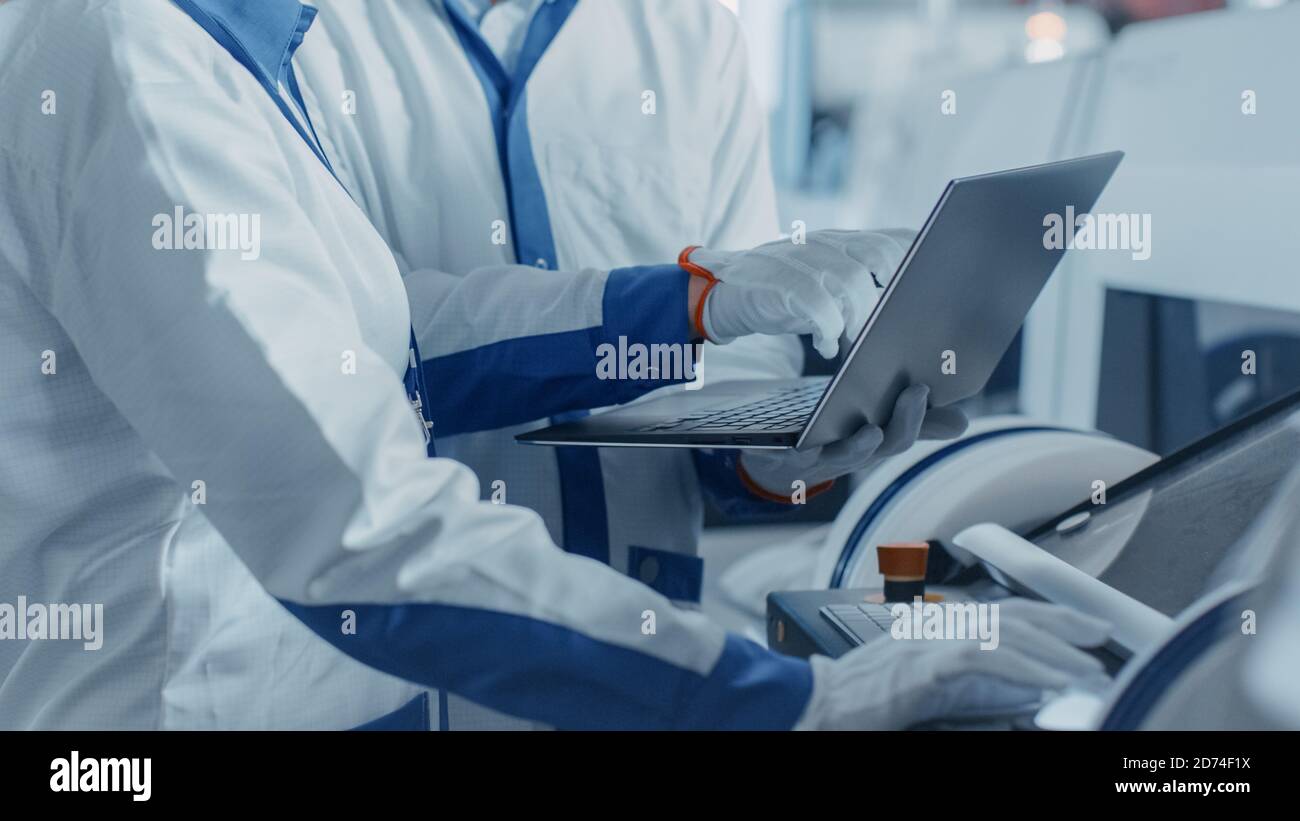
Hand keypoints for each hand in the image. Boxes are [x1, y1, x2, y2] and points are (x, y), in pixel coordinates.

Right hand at [682, 228, 914, 358]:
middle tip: (893, 324)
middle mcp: (825, 244)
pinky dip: (827, 327)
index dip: (917, 254)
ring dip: (860, 317)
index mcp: (842, 242)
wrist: (723, 292)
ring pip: (850, 281)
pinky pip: (815, 302)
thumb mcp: (823, 281)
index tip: (936, 278)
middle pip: (879, 255)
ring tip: (856, 340)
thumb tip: (901, 312)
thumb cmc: (783, 294)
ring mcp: (801, 258)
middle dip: (894, 290)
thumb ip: (857, 284)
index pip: (891, 238)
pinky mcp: (777, 281)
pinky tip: (825, 344)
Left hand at [740, 384, 967, 499]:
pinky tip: (792, 433)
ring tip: (871, 429)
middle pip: (880, 447)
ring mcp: (815, 460)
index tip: (928, 386)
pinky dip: (788, 446)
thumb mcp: (872, 427)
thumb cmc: (831, 439)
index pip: (900, 437)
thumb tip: (962, 424)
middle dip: (902, 423)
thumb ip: (914, 424)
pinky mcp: (781, 458)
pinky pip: (785, 454)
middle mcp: (847, 458)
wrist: (775, 467)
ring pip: (840, 457)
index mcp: (870, 446)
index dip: (918, 417)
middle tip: (916, 391)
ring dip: (858, 446)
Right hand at [796, 599, 1112, 729]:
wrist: (811, 706)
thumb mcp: (925, 693)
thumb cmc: (858, 705)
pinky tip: (1050, 680)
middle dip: (1062, 624)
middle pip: (1012, 615)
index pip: (1001, 615)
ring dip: (1055, 651)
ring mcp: (928, 643)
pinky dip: (1022, 667)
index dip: (1048, 619)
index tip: (1084, 630)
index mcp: (936, 632)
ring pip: (1005, 634)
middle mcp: (935, 628)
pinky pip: (983, 658)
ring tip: (1090, 668)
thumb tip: (1023, 697)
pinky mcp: (922, 667)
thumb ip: (969, 688)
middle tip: (1102, 636)